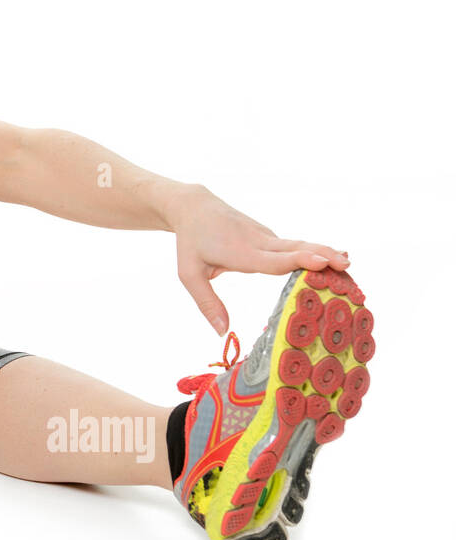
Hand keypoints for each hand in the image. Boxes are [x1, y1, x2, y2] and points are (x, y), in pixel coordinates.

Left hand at [169, 186, 350, 336]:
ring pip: (298, 245)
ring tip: (349, 264)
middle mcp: (258, 242)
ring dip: (325, 253)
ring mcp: (266, 237)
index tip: (320, 261)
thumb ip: (207, 303)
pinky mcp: (269, 236)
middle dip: (322, 256)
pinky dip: (315, 253)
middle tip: (347, 265)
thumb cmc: (190, 243)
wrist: (194, 207)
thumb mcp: (189, 274)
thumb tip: (222, 332)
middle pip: (294, 249)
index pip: (272, 259)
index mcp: (240, 253)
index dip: (297, 261)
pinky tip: (334, 261)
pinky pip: (294, 246)